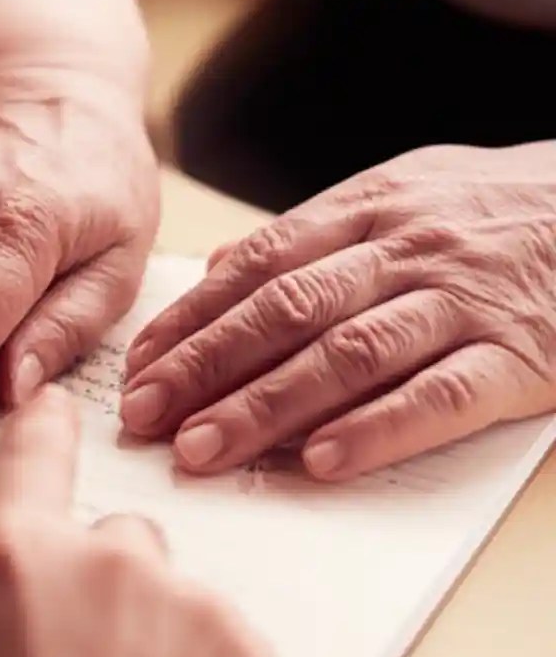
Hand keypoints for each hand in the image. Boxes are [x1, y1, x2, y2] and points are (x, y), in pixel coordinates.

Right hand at [0, 386, 281, 656]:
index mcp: (15, 554)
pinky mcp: (249, 651)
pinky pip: (218, 629)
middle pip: (103, 533)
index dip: (43, 424)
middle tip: (58, 656)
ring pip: (165, 584)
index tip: (52, 408)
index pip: (36, 446)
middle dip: (86, 579)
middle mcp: (109, 558)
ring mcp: (188, 601)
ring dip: (144, 622)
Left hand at [121, 142, 555, 479]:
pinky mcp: (518, 355)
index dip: (191, 319)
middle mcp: (404, 252)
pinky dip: (378, 428)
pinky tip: (322, 462)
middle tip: (145, 416)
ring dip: (267, 405)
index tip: (138, 368)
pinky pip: (441, 395)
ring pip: (349, 354)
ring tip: (204, 449)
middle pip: (286, 310)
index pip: (256, 266)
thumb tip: (217, 275)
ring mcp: (460, 302)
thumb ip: (313, 236)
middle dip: (205, 367)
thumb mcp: (400, 194)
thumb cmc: (488, 213)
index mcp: (365, 212)